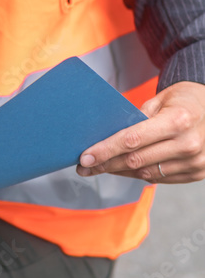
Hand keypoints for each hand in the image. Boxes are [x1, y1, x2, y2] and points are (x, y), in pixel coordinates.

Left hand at [76, 81, 204, 183]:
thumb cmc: (185, 99)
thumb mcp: (162, 99)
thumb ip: (138, 117)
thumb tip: (110, 134)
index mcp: (177, 121)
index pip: (132, 140)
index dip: (105, 150)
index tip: (85, 157)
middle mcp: (187, 144)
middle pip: (136, 160)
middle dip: (106, 164)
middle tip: (84, 166)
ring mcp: (195, 162)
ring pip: (146, 173)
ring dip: (120, 172)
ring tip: (101, 168)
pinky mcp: (197, 173)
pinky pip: (161, 178)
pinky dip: (140, 175)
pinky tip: (124, 170)